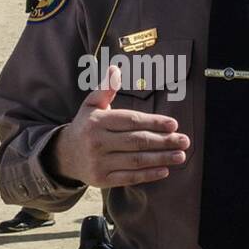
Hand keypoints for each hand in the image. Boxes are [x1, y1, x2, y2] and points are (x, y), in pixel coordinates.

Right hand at [48, 64, 188, 187]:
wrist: (64, 155)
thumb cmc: (85, 126)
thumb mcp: (91, 105)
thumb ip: (105, 88)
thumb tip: (115, 69)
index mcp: (97, 121)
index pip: (131, 121)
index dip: (154, 122)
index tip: (174, 124)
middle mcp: (97, 142)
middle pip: (137, 141)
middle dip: (163, 141)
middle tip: (184, 141)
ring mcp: (99, 162)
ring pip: (135, 161)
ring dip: (161, 158)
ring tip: (180, 156)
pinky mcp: (102, 179)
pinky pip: (129, 177)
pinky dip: (148, 175)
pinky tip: (164, 170)